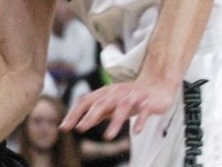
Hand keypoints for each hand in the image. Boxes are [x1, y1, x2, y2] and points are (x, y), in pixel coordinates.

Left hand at [60, 78, 175, 139]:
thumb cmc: (131, 97)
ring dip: (115, 123)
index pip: (85, 101)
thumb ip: (98, 112)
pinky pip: (144, 112)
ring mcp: (133, 97)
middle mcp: (117, 93)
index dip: (74, 114)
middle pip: (101, 103)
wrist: (158, 84)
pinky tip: (135, 132)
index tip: (63, 127)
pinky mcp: (149, 102)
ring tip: (107, 137)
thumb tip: (81, 123)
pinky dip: (140, 121)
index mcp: (106, 93)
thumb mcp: (112, 104)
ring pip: (122, 108)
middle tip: (80, 129)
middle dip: (90, 117)